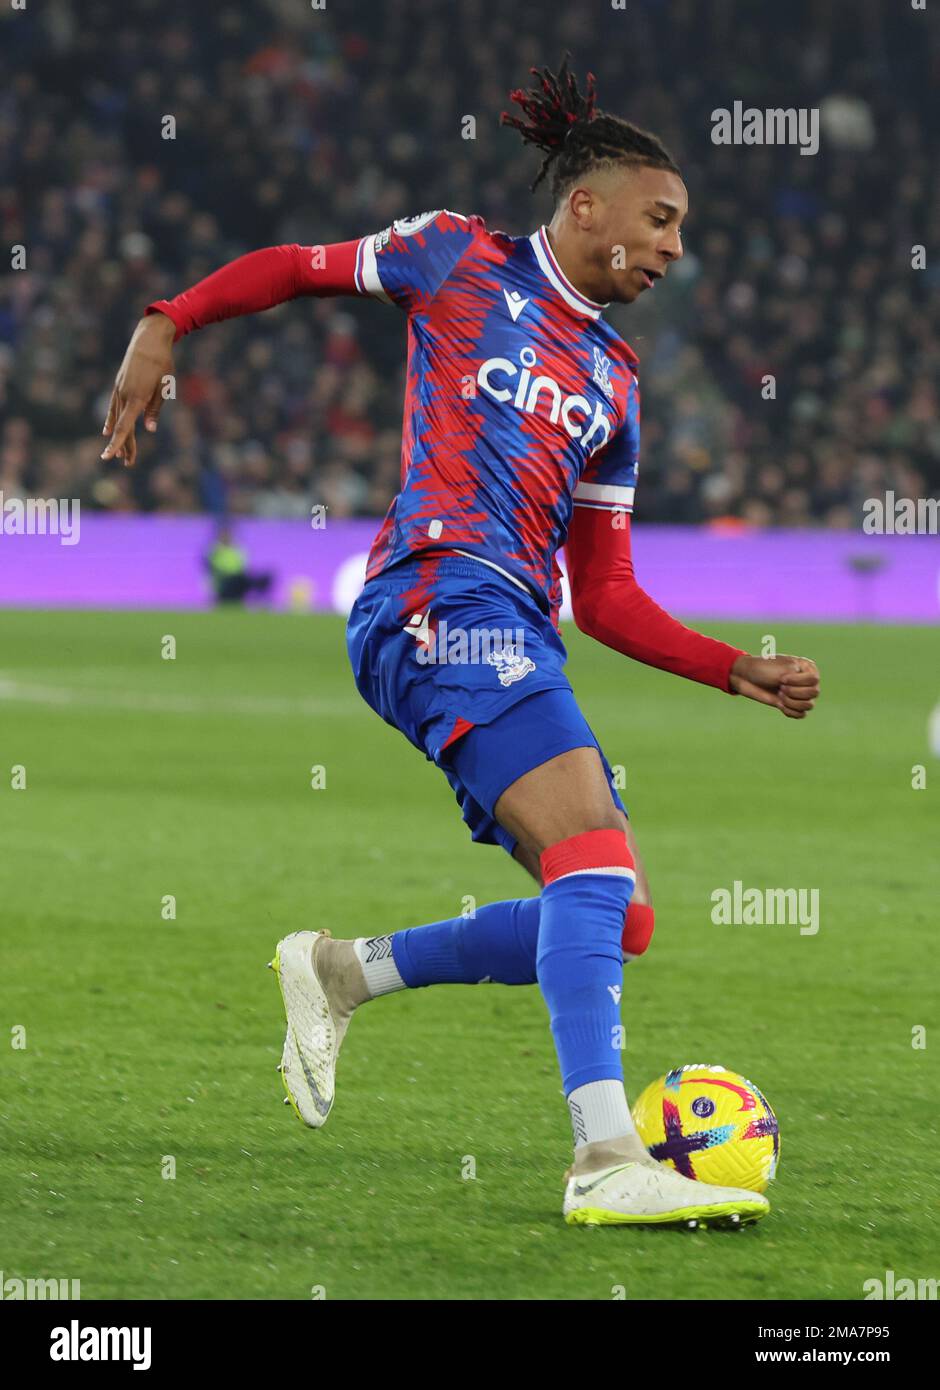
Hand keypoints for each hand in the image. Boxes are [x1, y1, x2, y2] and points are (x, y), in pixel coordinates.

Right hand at [100, 313, 175, 466]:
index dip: (117, 444)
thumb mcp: (164, 386)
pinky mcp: (119, 385)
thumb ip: (155, 409)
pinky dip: (111, 420)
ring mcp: (119, 389)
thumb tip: (149, 428)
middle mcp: (124, 395)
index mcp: (136, 398)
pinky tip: (106, 430)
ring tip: (119, 454)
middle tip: (127, 464)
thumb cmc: (162, 363)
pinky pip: (113, 407)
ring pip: (117, 418)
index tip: (110, 457)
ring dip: (119, 436)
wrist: (149, 339)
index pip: (124, 427)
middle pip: (121, 426)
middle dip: (123, 446)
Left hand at [729, 653, 819, 718]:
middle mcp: (807, 681)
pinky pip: (801, 714)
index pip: (814, 680)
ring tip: (780, 695)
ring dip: (792, 702)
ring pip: (809, 705)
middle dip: (794, 692)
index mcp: (808, 667)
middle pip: (814, 693)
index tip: (781, 678)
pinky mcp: (793, 705)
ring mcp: (801, 694)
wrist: (746, 678)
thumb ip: (801, 679)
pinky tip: (779, 704)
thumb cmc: (764, 669)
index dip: (797, 682)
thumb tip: (813, 695)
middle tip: (780, 687)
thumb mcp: (783, 669)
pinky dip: (789, 711)